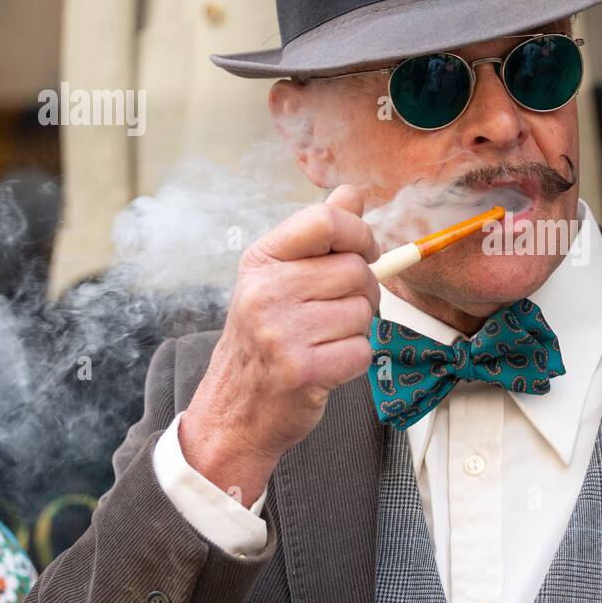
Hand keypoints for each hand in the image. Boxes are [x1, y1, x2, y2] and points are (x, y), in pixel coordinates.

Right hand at [180, 184, 380, 506]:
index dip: (359, 233)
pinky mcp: (302, 370)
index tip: (366, 252)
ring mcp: (281, 332)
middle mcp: (266, 291)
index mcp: (261, 259)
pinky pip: (363, 349)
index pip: (325, 220)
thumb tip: (353, 193)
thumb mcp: (278, 277)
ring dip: (357, 328)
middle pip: (356, 270)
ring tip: (325, 339)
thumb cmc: (264, 337)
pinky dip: (354, 359)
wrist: (236, 409)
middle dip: (363, 291)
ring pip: (364, 311)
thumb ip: (318, 235)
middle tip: (339, 310)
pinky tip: (326, 363)